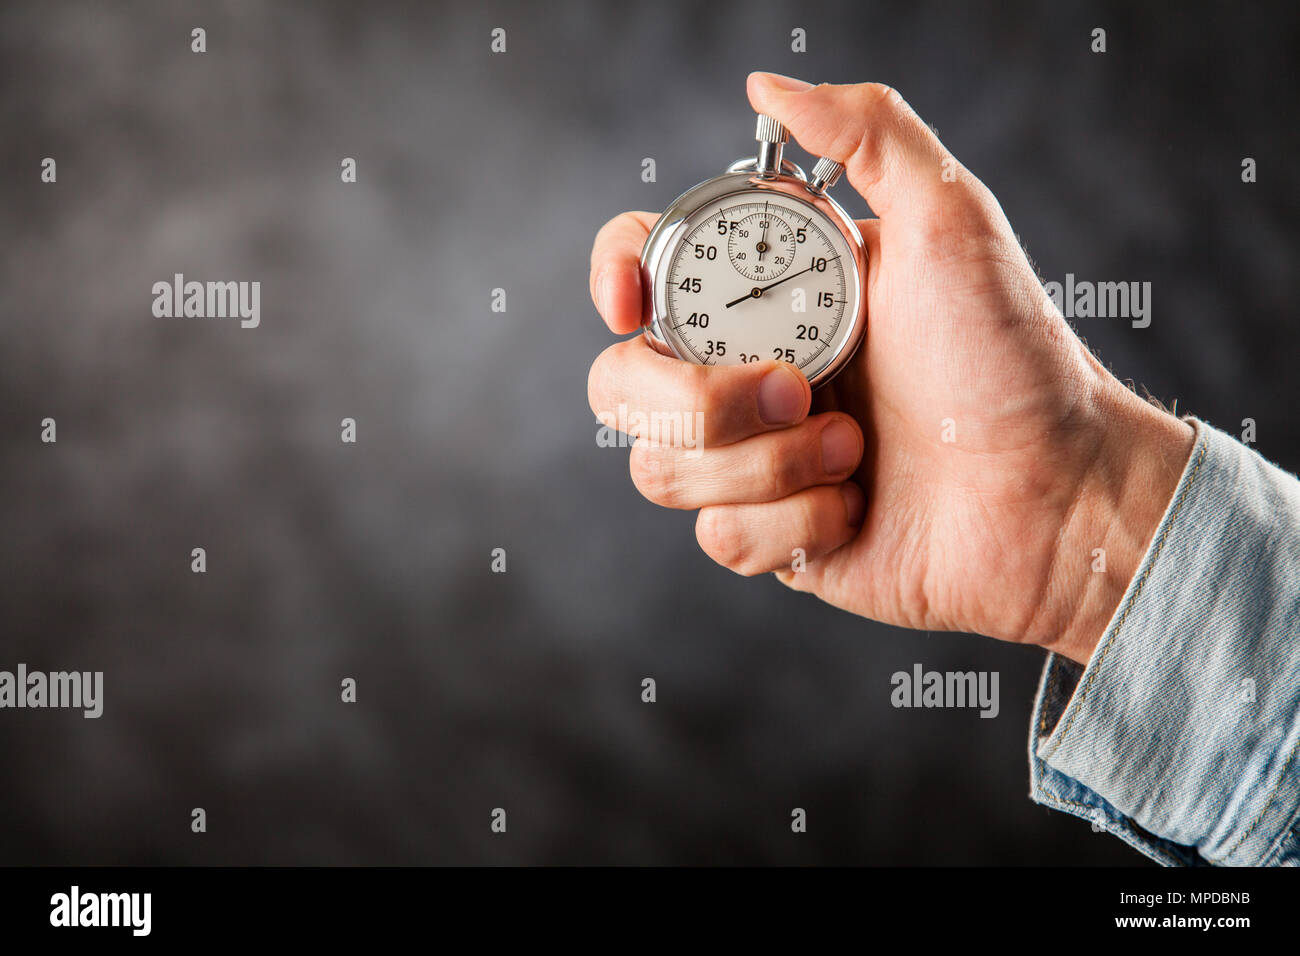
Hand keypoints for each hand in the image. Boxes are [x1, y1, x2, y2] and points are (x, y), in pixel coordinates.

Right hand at [587, 73, 1193, 663]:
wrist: (1054, 494)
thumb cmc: (1011, 357)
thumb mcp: (948, 220)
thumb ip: (867, 132)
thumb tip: (769, 86)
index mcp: (772, 296)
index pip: (645, 271)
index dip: (613, 277)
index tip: (632, 303)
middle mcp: (748, 374)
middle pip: (622, 384)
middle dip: (697, 399)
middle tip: (798, 391)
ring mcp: (754, 459)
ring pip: (661, 469)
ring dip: (763, 464)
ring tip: (853, 451)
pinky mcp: (773, 535)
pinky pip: (720, 537)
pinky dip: (795, 522)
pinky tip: (856, 505)